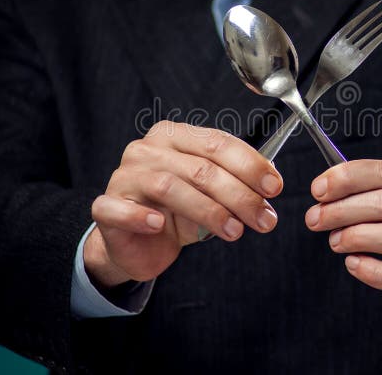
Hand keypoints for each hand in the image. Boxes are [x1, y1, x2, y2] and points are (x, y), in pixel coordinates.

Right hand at [85, 121, 282, 288]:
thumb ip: (234, 184)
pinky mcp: (106, 206)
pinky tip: (160, 227)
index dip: (249, 165)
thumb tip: (270, 184)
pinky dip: (141, 216)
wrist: (138, 245)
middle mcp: (147, 150)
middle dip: (239, 195)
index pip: (217, 143)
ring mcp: (124, 176)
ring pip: (170, 187)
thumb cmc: (176, 213)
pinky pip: (121, 209)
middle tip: (264, 219)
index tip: (275, 187)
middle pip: (200, 168)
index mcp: (174, 137)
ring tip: (235, 231)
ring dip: (209, 211)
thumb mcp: (211, 195)